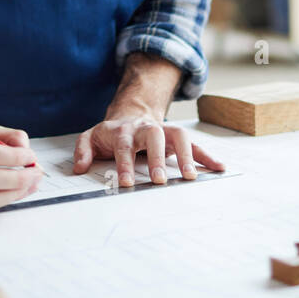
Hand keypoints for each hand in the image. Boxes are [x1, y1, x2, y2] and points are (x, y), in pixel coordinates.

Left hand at [73, 110, 223, 188]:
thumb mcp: (90, 137)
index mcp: (123, 130)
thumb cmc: (110, 134)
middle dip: (157, 158)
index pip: (124, 146)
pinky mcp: (176, 137)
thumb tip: (79, 167)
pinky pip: (194, 144)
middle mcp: (145, 128)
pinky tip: (219, 168)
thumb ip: (83, 150)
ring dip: (186, 155)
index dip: (125, 164)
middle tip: (159, 181)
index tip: (127, 183)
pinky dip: (207, 155)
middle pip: (153, 136)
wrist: (130, 114)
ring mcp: (163, 130)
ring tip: (190, 177)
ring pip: (178, 136)